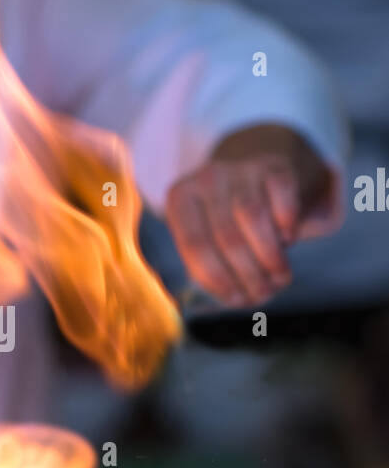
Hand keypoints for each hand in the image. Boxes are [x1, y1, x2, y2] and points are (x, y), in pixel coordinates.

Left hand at [164, 124, 334, 306]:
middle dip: (248, 272)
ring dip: (270, 255)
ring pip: (253, 218)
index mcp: (180, 199)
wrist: (247, 172)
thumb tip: (242, 299)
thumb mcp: (203, 236)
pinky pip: (282, 198)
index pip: (195, 246)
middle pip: (226, 236)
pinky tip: (287, 240)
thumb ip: (213, 268)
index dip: (218, 278)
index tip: (237, 301)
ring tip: (279, 277)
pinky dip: (287, 224)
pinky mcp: (273, 166)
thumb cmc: (221, 218)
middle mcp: (206, 179)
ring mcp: (240, 169)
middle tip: (263, 294)